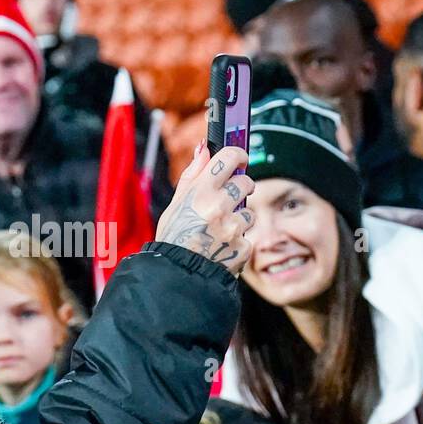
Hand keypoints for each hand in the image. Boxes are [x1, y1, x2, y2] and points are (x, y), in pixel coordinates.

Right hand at [155, 142, 255, 274]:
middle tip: (230, 198)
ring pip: (249, 212)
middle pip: (246, 182)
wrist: (175, 275)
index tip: (240, 159)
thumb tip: (204, 148)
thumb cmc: (173, 238)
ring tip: (220, 230)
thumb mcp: (176, 204)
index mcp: (200, 192)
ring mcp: (232, 228)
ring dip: (240, 218)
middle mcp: (218, 207)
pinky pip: (248, 237)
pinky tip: (222, 247)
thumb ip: (193, 175)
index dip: (238, 155)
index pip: (229, 157)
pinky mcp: (242, 248)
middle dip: (241, 187)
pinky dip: (238, 242)